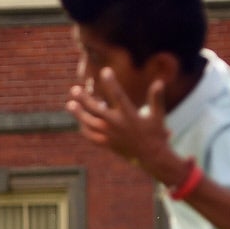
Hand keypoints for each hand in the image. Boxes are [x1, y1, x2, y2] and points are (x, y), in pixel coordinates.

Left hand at [66, 67, 187, 184]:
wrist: (151, 157)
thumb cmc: (155, 134)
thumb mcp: (158, 116)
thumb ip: (156, 98)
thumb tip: (160, 82)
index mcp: (129, 115)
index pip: (118, 95)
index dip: (111, 82)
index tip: (105, 70)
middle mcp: (117, 125)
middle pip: (96, 110)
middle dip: (84, 99)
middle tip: (74, 89)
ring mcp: (110, 135)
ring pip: (90, 123)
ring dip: (79, 114)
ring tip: (70, 104)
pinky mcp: (106, 144)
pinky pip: (91, 136)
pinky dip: (84, 128)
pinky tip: (80, 120)